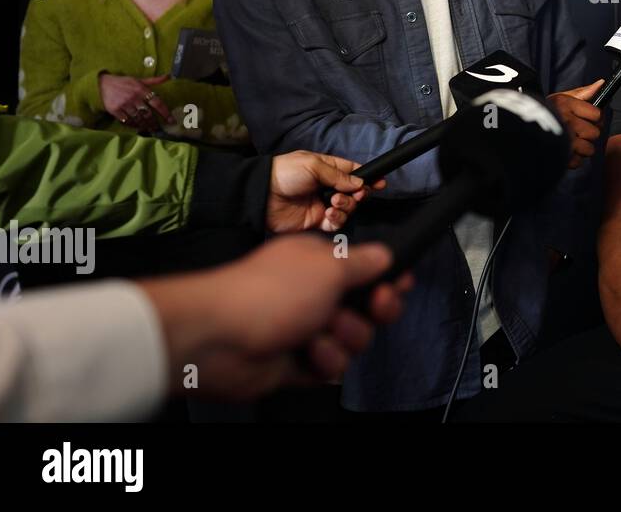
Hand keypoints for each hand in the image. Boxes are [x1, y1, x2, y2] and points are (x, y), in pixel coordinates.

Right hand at [99, 73, 172, 131]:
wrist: (102, 83)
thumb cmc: (123, 82)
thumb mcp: (139, 79)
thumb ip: (154, 80)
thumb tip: (168, 76)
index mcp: (142, 89)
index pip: (157, 103)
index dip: (165, 113)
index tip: (171, 121)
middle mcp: (134, 97)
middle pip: (148, 114)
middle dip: (154, 123)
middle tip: (158, 128)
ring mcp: (124, 104)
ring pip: (138, 119)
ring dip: (145, 125)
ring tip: (149, 129)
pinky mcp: (115, 110)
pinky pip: (127, 121)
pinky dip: (133, 125)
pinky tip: (137, 126)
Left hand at [140, 234, 413, 400]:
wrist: (219, 340)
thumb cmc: (271, 293)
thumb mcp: (329, 266)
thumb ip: (365, 262)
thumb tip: (387, 255)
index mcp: (320, 262)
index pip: (366, 269)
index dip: (388, 278)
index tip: (401, 284)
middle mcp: (315, 293)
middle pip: (368, 306)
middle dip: (375, 310)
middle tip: (377, 307)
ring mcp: (306, 328)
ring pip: (354, 339)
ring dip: (346, 338)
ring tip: (322, 333)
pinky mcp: (298, 362)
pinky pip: (332, 365)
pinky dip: (325, 361)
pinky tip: (308, 354)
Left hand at [268, 151, 386, 233]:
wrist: (261, 195)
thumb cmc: (285, 173)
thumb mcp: (313, 165)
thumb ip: (338, 175)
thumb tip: (359, 182)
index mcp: (327, 169)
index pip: (353, 172)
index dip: (367, 177)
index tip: (380, 182)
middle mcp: (327, 188)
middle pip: (354, 192)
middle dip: (359, 193)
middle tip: (357, 194)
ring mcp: (322, 205)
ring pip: (347, 208)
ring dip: (346, 206)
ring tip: (333, 203)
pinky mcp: (316, 222)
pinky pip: (336, 223)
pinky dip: (337, 219)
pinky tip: (328, 214)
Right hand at [547, 79, 604, 168]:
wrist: (521, 131)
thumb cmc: (545, 114)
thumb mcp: (562, 98)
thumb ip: (583, 92)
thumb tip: (601, 83)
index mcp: (567, 104)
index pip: (597, 114)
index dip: (593, 118)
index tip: (585, 119)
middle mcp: (566, 121)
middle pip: (595, 133)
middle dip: (587, 134)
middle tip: (574, 132)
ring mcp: (564, 139)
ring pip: (589, 149)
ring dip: (581, 149)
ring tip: (569, 143)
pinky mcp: (560, 156)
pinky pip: (578, 162)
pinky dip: (572, 160)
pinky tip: (564, 152)